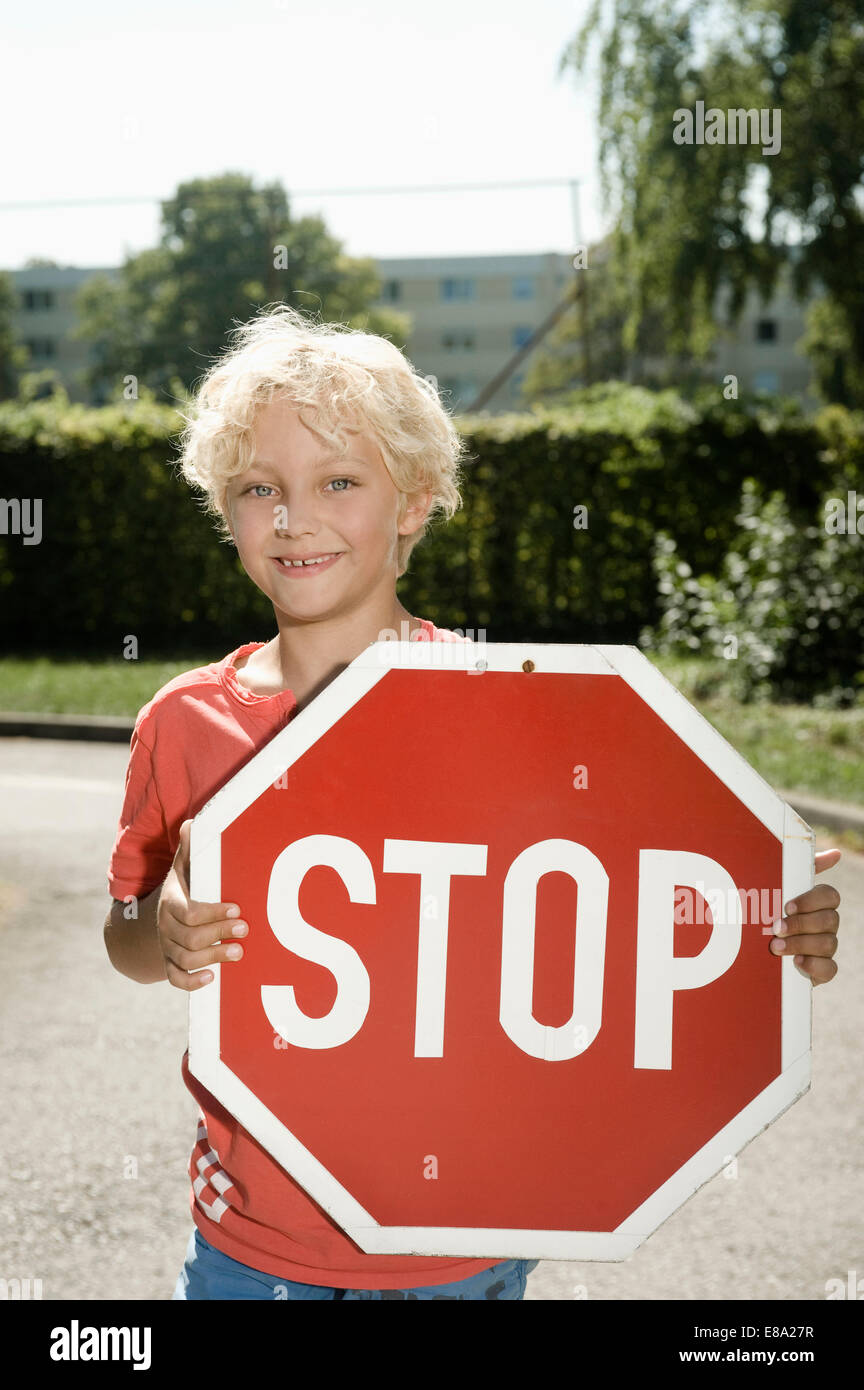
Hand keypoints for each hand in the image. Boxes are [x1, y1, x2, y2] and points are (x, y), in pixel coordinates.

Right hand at [156, 819, 246, 990]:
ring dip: (213, 957)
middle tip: (245, 929)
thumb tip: (192, 823)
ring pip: (186, 958)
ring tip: (239, 953)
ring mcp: (167, 947)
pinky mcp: (170, 963)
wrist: (158, 914)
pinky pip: (175, 978)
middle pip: (189, 937)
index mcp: (171, 901)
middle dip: (219, 933)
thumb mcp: (184, 867)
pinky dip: (191, 982)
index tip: (237, 908)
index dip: (213, 912)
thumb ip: (189, 848)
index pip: (188, 911)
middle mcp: (166, 926)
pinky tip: (212, 978)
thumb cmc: (182, 887)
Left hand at [769, 848, 841, 984]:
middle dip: (800, 924)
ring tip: (775, 947)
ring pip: (829, 943)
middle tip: (775, 928)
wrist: (752, 950)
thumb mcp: (778, 888)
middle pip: (830, 920)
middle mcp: (826, 924)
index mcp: (818, 903)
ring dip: (800, 944)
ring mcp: (826, 947)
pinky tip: (797, 962)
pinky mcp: (822, 970)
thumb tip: (836, 854)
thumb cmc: (769, 911)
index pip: (830, 895)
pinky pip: (830, 969)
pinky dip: (814, 966)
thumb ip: (802, 868)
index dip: (811, 901)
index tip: (787, 906)